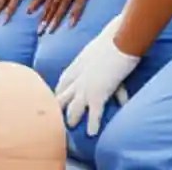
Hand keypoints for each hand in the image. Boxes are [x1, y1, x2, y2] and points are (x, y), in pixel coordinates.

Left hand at [39, 0, 110, 33]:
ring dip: (55, 19)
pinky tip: (70, 24)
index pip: (48, 1)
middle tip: (39, 32)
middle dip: (45, 19)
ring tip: (50, 30)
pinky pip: (79, 3)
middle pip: (52, 5)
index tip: (37, 25)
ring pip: (62, 5)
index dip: (42, 13)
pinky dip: (74, 14)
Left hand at [55, 15, 139, 136]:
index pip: (64, 79)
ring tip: (68, 128)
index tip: (55, 95)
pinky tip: (91, 133)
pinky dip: (92, 123)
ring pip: (74, 106)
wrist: (120, 38)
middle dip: (58, 105)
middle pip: (63, 93)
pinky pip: (94, 112)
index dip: (60, 89)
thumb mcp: (105, 47)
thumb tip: (111, 57)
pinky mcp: (99, 92)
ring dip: (71, 117)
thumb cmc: (115, 38)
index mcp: (79, 63)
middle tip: (51, 115)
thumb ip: (105, 57)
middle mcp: (79, 75)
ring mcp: (87, 85)